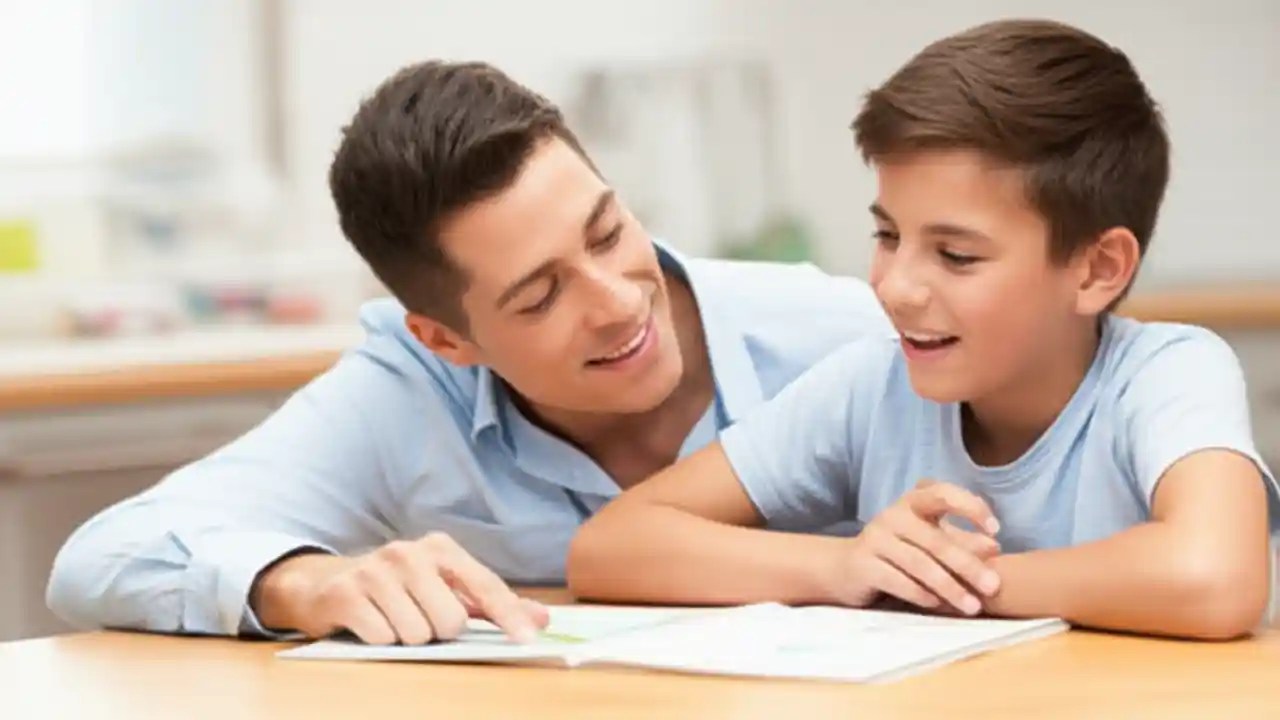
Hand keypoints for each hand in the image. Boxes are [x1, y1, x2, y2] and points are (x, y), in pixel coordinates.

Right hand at [251, 533, 548, 644]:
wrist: (325, 583)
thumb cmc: (398, 588)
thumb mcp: (444, 587)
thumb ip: (491, 603)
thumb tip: (540, 619)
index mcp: (440, 548)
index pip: (484, 585)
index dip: (508, 615)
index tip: (528, 639)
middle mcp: (409, 553)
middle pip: (450, 621)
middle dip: (439, 632)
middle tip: (420, 619)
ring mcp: (375, 570)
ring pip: (417, 634)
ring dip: (407, 638)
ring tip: (393, 619)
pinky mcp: (347, 593)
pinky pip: (383, 638)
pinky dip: (380, 639)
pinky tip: (371, 623)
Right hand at [830, 480, 1001, 614]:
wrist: (846, 568)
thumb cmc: (897, 551)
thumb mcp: (930, 541)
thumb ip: (961, 542)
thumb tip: (993, 548)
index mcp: (912, 502)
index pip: (943, 494)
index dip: (970, 507)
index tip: (996, 529)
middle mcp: (893, 515)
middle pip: (935, 539)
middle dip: (967, 564)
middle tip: (993, 587)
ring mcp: (875, 539)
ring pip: (918, 563)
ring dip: (949, 587)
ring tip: (972, 606)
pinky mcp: (863, 565)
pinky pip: (897, 580)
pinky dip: (920, 594)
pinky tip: (938, 605)